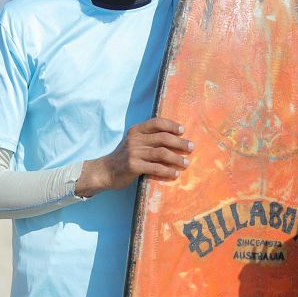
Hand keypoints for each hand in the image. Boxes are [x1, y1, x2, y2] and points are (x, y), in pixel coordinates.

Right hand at [76, 117, 193, 196]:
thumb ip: (148, 138)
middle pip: (163, 138)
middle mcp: (135, 139)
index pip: (157, 122)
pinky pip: (155, 168)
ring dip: (176, 158)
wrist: (105, 171)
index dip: (171, 125)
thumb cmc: (124, 157)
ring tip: (186, 163)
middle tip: (191, 147)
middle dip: (180, 143)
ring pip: (161, 153)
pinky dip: (167, 171)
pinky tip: (175, 174)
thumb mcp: (133, 142)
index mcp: (136, 130)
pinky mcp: (133, 166)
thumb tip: (174, 139)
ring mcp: (133, 153)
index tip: (183, 130)